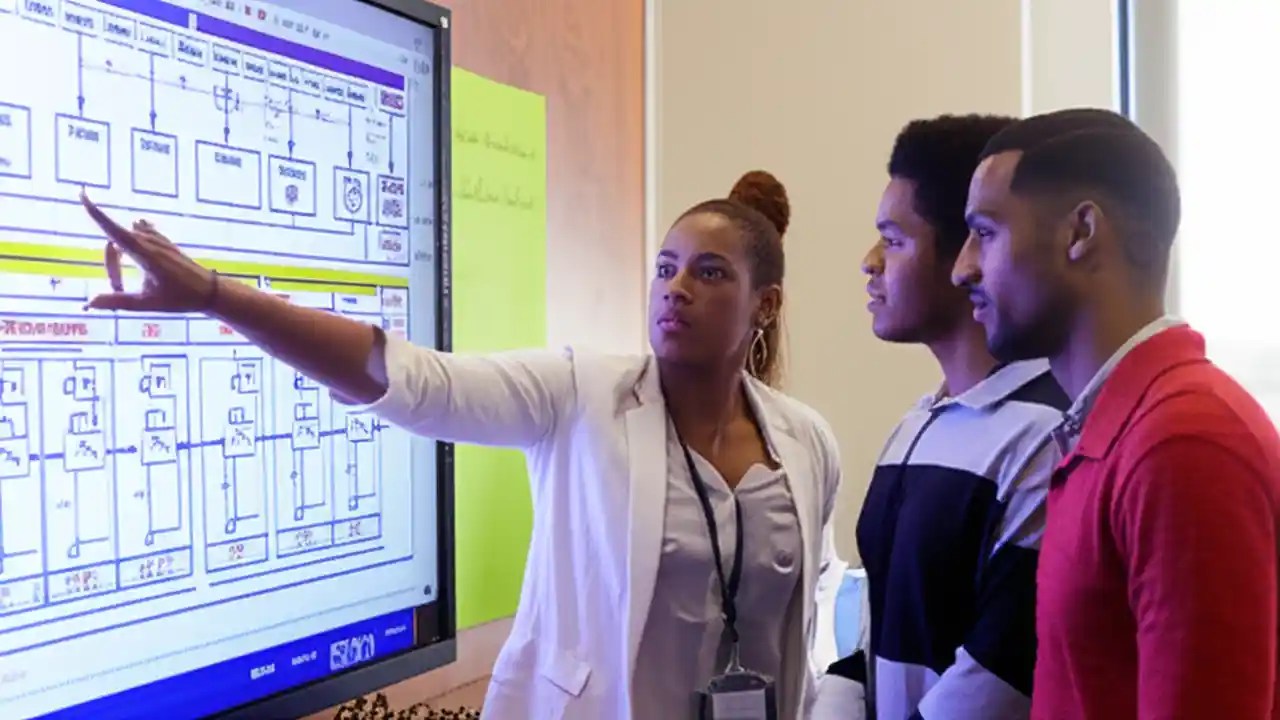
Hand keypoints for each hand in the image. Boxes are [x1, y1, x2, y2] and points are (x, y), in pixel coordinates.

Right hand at [80, 192, 217, 312]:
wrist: (209, 292)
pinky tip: (136, 234)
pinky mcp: (163, 242)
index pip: (114, 231)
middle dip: (110, 262)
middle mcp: (150, 242)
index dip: (97, 214)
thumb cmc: (180, 298)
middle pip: (115, 240)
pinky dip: (130, 243)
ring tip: (134, 280)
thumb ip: (117, 301)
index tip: (83, 195)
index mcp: (145, 254)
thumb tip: (89, 302)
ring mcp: (158, 239)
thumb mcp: (147, 303)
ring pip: (126, 239)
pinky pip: (138, 234)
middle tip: (118, 287)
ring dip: (121, 256)